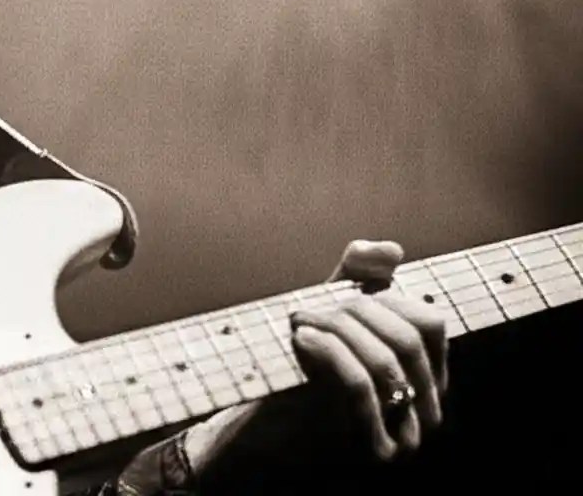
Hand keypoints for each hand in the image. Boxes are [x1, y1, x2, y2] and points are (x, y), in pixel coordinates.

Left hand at [290, 239, 448, 460]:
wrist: (270, 419)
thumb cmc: (306, 361)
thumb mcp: (332, 307)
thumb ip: (359, 270)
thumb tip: (392, 249)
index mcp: (428, 373)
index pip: (430, 323)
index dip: (387, 300)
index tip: (342, 293)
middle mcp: (429, 406)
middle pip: (404, 340)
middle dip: (354, 313)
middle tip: (307, 306)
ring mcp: (408, 435)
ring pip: (383, 363)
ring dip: (335, 331)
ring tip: (299, 320)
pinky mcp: (374, 450)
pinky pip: (359, 388)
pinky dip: (330, 354)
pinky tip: (301, 337)